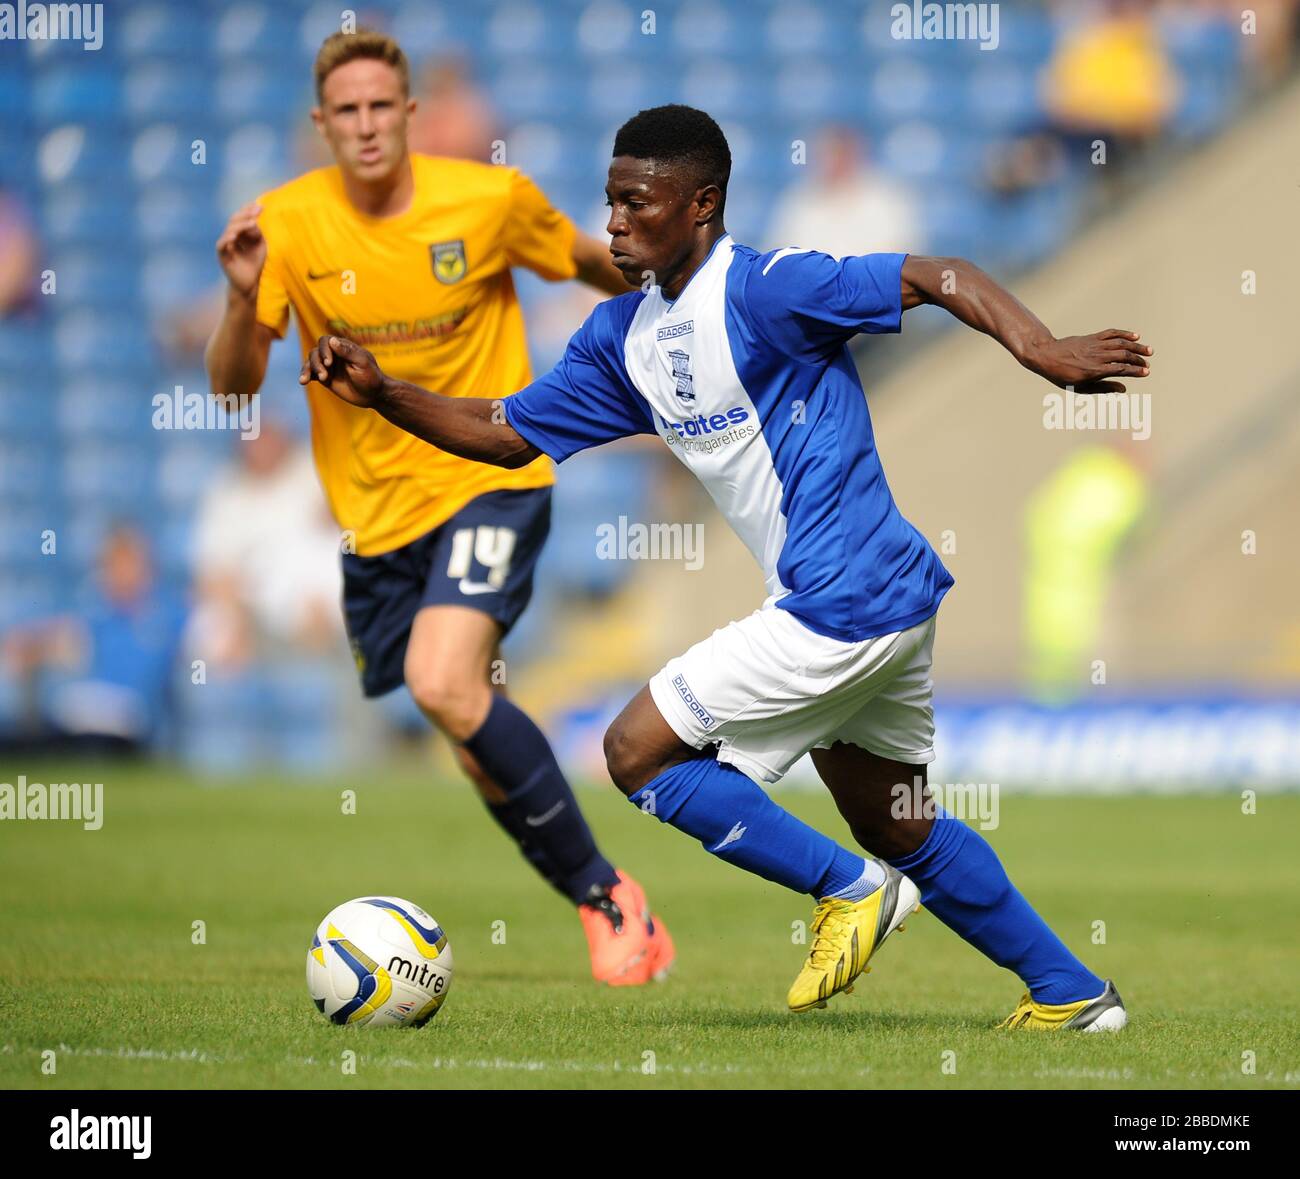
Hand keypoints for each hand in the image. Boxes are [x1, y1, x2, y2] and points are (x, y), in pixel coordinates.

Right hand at [215, 202, 266, 300]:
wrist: (250, 284)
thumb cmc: (256, 264)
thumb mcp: (261, 245)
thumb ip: (258, 233)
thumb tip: (255, 221)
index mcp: (239, 232)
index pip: (241, 217)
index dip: (249, 210)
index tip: (261, 206)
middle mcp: (231, 236)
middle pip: (234, 220)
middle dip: (246, 215)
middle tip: (257, 211)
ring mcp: (225, 245)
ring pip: (229, 230)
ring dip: (241, 225)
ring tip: (252, 223)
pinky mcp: (222, 255)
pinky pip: (222, 244)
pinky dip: (228, 239)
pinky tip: (235, 236)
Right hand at [300, 335, 385, 407]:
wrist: (373, 395)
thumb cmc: (371, 377)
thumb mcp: (362, 363)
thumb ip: (347, 352)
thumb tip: (332, 340)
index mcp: (343, 347)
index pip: (326, 341)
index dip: (324, 350)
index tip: (329, 363)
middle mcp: (333, 354)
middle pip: (316, 352)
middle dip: (317, 363)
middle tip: (324, 376)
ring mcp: (328, 366)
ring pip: (311, 362)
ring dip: (309, 370)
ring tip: (307, 380)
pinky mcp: (325, 377)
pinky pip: (311, 374)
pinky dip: (306, 376)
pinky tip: (303, 382)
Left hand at [1022, 329, 1152, 393]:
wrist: (1046, 355)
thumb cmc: (1062, 375)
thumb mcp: (1079, 387)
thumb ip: (1102, 388)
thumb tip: (1123, 390)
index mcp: (1094, 371)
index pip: (1120, 370)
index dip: (1135, 371)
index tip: (1146, 372)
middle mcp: (1096, 357)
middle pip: (1124, 356)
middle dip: (1139, 359)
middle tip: (1148, 364)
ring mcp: (1095, 345)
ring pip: (1121, 343)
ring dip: (1136, 346)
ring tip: (1148, 350)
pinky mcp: (1092, 337)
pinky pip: (1112, 333)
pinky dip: (1124, 334)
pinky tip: (1135, 336)